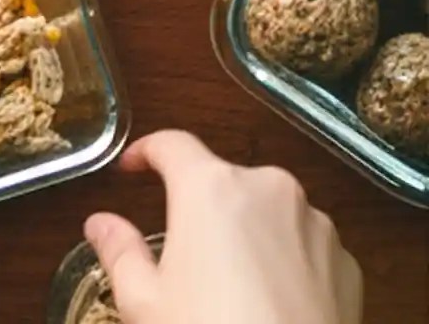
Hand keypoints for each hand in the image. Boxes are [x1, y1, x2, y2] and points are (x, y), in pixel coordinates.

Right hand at [84, 131, 362, 323]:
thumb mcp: (144, 301)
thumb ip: (119, 250)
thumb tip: (100, 223)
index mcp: (211, 190)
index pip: (172, 145)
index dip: (146, 151)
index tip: (133, 167)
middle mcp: (269, 191)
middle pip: (222, 181)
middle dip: (199, 207)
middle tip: (180, 252)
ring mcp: (314, 223)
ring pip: (266, 211)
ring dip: (244, 232)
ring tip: (228, 285)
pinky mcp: (345, 259)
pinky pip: (302, 243)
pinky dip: (282, 259)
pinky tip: (267, 301)